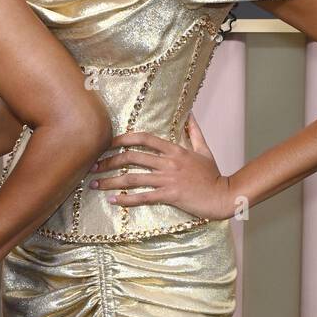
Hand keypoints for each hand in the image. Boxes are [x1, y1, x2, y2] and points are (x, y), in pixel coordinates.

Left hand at [88, 112, 233, 219]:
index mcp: (174, 149)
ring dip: (110, 181)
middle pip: (131, 157)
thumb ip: (194, 132)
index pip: (143, 138)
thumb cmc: (213, 175)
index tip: (106, 143)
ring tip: (94, 185)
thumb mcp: (205, 149)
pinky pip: (143, 197)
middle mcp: (168, 162)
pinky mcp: (170, 195)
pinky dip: (126, 199)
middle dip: (108, 161)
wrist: (224, 195)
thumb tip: (190, 115)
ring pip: (132, 177)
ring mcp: (168, 179)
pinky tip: (113, 201)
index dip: (121, 139)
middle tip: (92, 166)